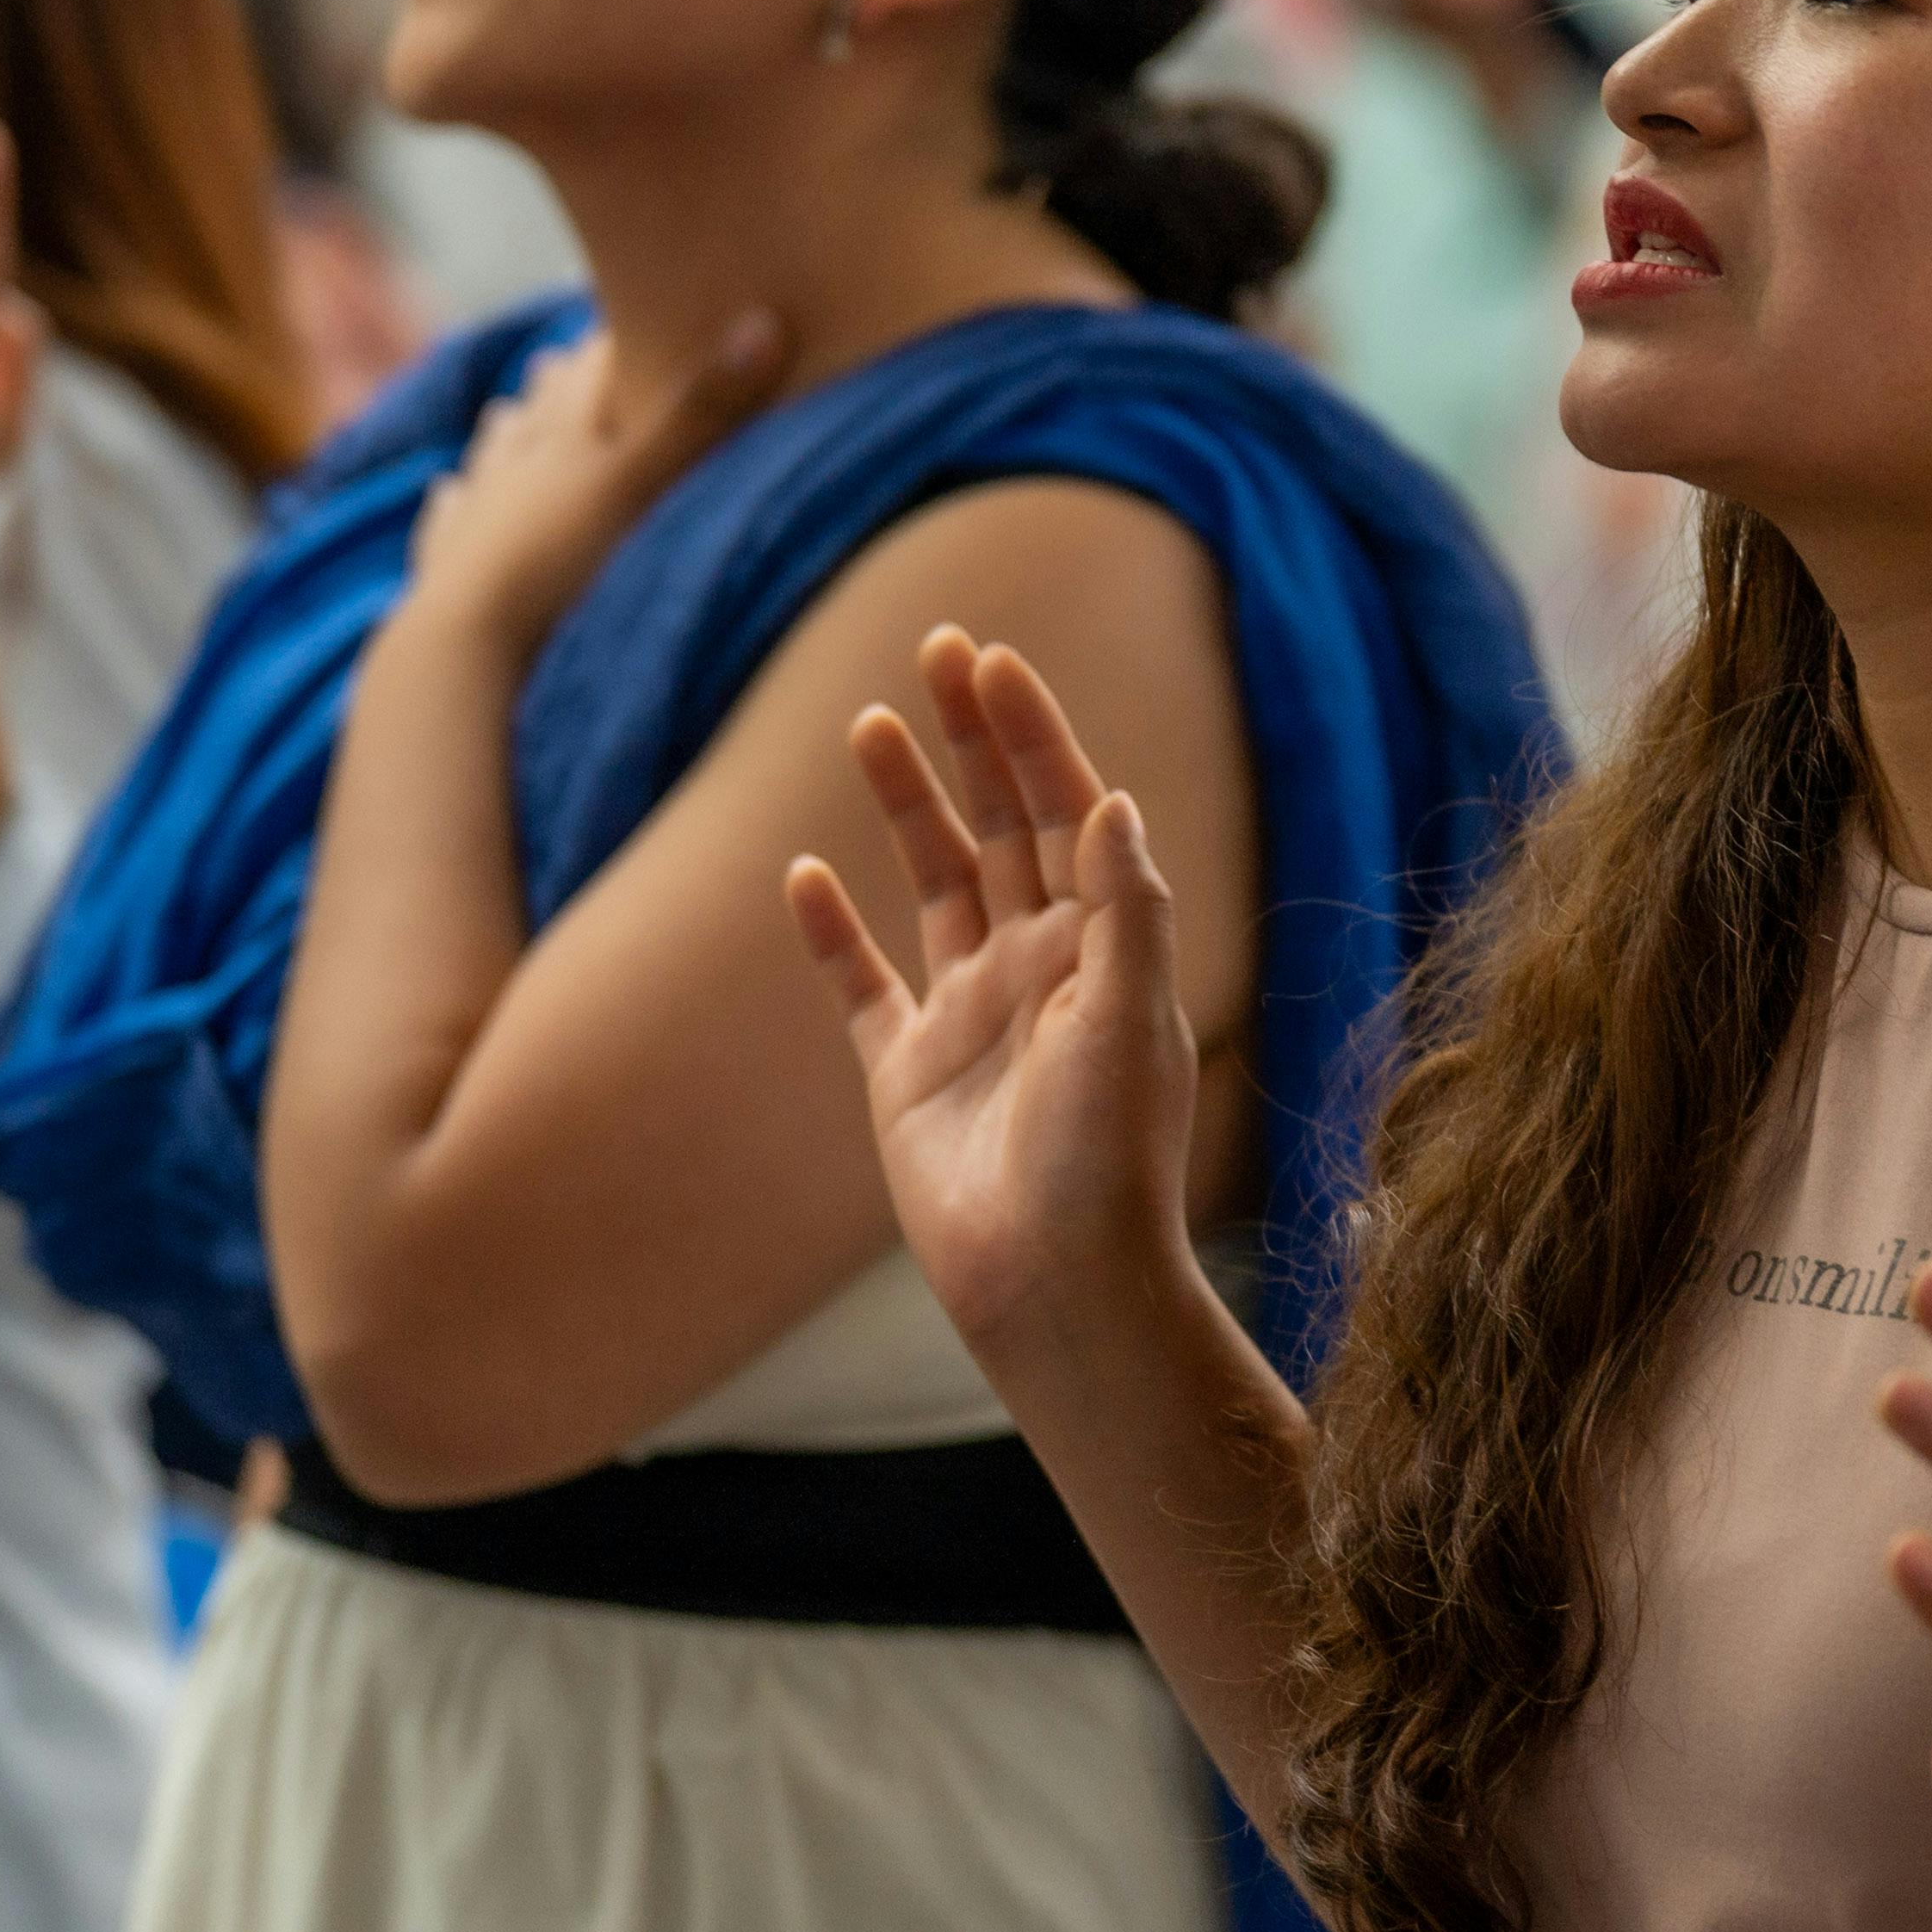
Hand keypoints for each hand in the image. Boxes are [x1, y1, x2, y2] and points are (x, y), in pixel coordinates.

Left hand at [401, 311, 784, 651]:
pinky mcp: (445, 563)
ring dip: (505, 431)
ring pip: (490, 454)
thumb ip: (700, 417)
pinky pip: (446, 520)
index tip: (626, 320)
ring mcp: (475, 511)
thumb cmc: (561, 558)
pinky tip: (448, 494)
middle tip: (563, 355)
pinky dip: (453, 503)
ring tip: (508, 412)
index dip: (610, 344)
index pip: (591, 369)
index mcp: (565, 434)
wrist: (465, 642)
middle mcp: (514, 460)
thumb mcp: (644, 485)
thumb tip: (765, 323)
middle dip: (557, 381)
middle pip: (540, 406)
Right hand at [791, 631, 1207, 1355]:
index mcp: (1101, 950)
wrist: (1055, 1283)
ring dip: (902, 805)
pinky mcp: (907, 1077)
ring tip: (868, 724)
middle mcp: (1038, 971)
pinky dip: (831, 934)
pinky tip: (802, 874)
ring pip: (933, 885)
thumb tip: (1113, 800)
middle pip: (1001, 828)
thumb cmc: (1107, 1158)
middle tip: (937, 648)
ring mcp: (970, 1020)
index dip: (1033, 735)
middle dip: (971, 740)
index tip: (992, 660)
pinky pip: (862, 988)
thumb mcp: (1129, 1021)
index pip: (1068, 813)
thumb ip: (1122, 909)